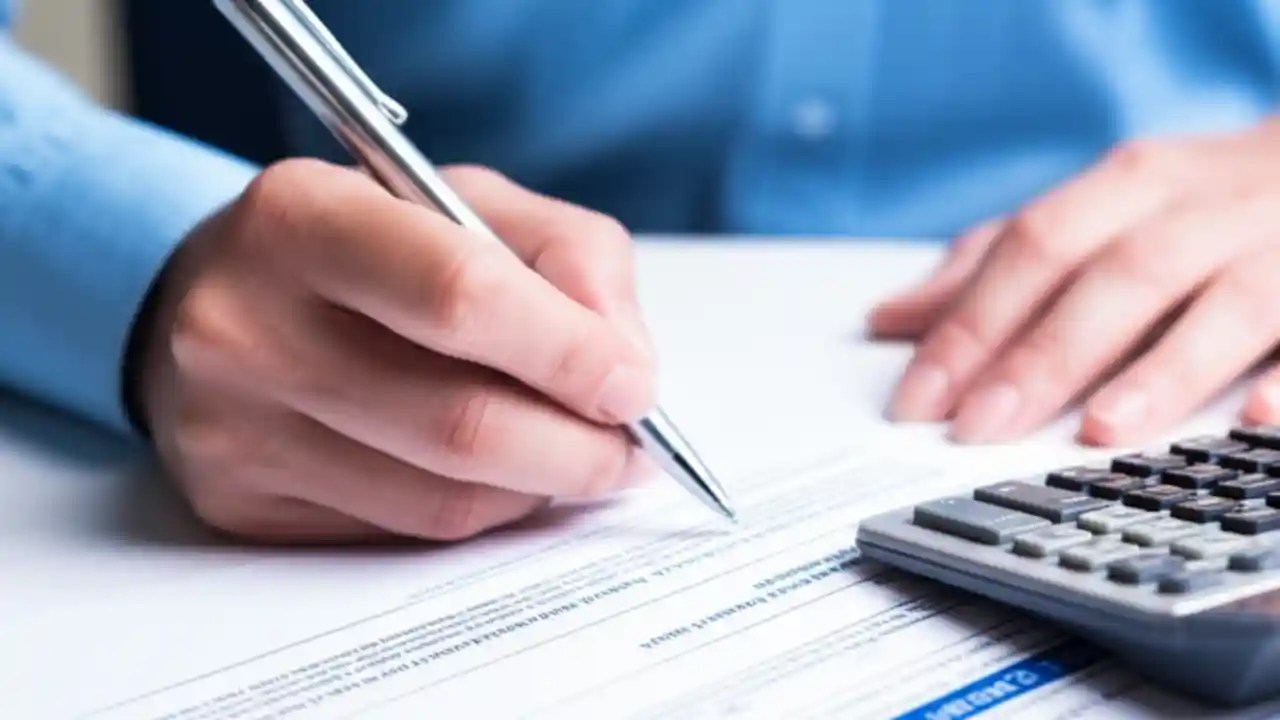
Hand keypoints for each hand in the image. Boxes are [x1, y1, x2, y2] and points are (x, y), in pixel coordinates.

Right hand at [132, 160, 654, 542]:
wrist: (222, 298)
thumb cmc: (369, 244)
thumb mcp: (468, 202)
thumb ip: (569, 257)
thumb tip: (625, 366)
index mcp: (302, 215)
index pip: (462, 296)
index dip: (570, 352)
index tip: (634, 386)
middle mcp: (245, 324)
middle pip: (460, 422)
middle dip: (579, 447)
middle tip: (630, 448)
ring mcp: (232, 428)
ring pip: (442, 499)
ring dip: (539, 487)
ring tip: (575, 456)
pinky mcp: (239, 503)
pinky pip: (405, 533)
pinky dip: (481, 511)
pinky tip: (499, 475)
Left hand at [868, 119, 1279, 445]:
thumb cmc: (1188, 204)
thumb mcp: (1093, 214)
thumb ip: (996, 265)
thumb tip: (891, 319)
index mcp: (1128, 186)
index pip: (1033, 248)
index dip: (971, 323)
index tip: (918, 397)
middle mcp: (1202, 208)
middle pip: (1116, 276)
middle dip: (1042, 354)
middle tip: (979, 426)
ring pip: (1223, 303)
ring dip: (1161, 368)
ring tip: (1097, 430)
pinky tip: (1257, 420)